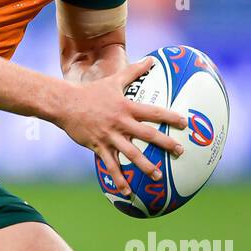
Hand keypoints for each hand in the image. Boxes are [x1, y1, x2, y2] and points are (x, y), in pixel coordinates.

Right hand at [53, 56, 187, 196]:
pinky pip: (110, 165)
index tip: (185, 123)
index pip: (153, 112)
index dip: (170, 117)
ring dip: (145, 166)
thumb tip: (152, 59)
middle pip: (147, 135)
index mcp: (126, 107)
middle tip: (180, 152)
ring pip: (131, 154)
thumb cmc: (92, 92)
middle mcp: (120, 123)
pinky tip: (127, 191)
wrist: (65, 104)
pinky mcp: (98, 147)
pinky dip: (119, 178)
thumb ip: (134, 71)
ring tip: (158, 176)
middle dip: (165, 144)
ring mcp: (109, 136)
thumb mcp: (114, 80)